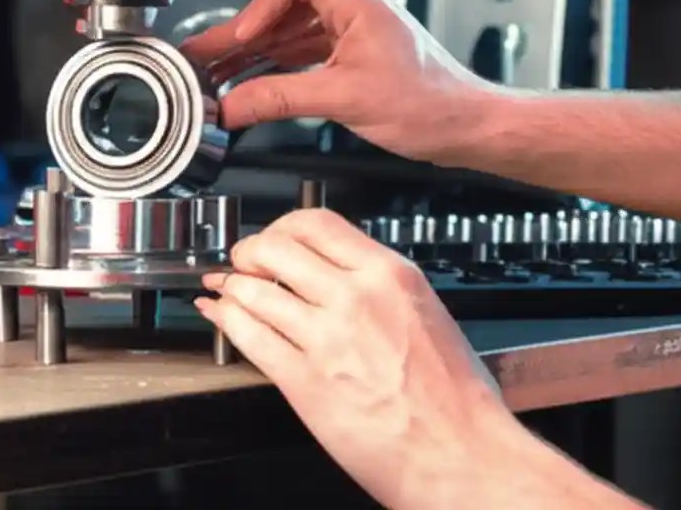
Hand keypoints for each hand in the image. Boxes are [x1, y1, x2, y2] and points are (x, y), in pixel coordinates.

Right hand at [181, 0, 497, 163]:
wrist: (465, 125)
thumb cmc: (431, 103)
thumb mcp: (345, 100)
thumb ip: (282, 99)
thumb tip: (235, 104)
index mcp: (354, 2)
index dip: (260, 0)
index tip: (245, 35)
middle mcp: (350, 10)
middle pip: (279, 4)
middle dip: (239, 30)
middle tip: (203, 54)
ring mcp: (349, 32)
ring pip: (287, 30)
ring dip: (251, 51)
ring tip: (215, 72)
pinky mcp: (350, 56)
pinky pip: (300, 51)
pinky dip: (273, 66)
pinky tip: (251, 83)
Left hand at [195, 209, 515, 508]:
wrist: (461, 456)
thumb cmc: (455, 399)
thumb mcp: (426, 313)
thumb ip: (377, 287)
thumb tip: (334, 272)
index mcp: (390, 276)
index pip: (316, 223)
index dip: (282, 226)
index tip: (275, 237)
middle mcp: (355, 299)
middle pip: (274, 248)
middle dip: (250, 252)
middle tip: (246, 261)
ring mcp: (325, 339)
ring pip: (254, 290)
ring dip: (232, 285)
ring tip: (227, 287)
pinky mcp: (303, 382)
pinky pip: (248, 336)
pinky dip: (225, 319)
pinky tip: (219, 314)